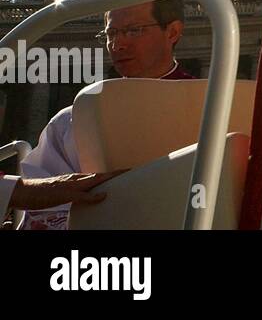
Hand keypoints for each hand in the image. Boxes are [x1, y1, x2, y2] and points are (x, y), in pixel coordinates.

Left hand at [10, 171, 124, 209]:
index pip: (105, 175)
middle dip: (114, 177)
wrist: (26, 193)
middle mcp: (78, 180)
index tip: (131, 169)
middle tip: (126, 178)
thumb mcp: (67, 195)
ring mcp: (72, 184)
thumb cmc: (45, 193)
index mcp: (81, 180)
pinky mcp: (66, 190)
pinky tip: (90, 195)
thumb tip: (104, 195)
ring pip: (92, 183)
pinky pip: (84, 189)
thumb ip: (86, 196)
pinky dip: (92, 190)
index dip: (118, 173)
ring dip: (103, 183)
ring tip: (112, 187)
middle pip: (100, 177)